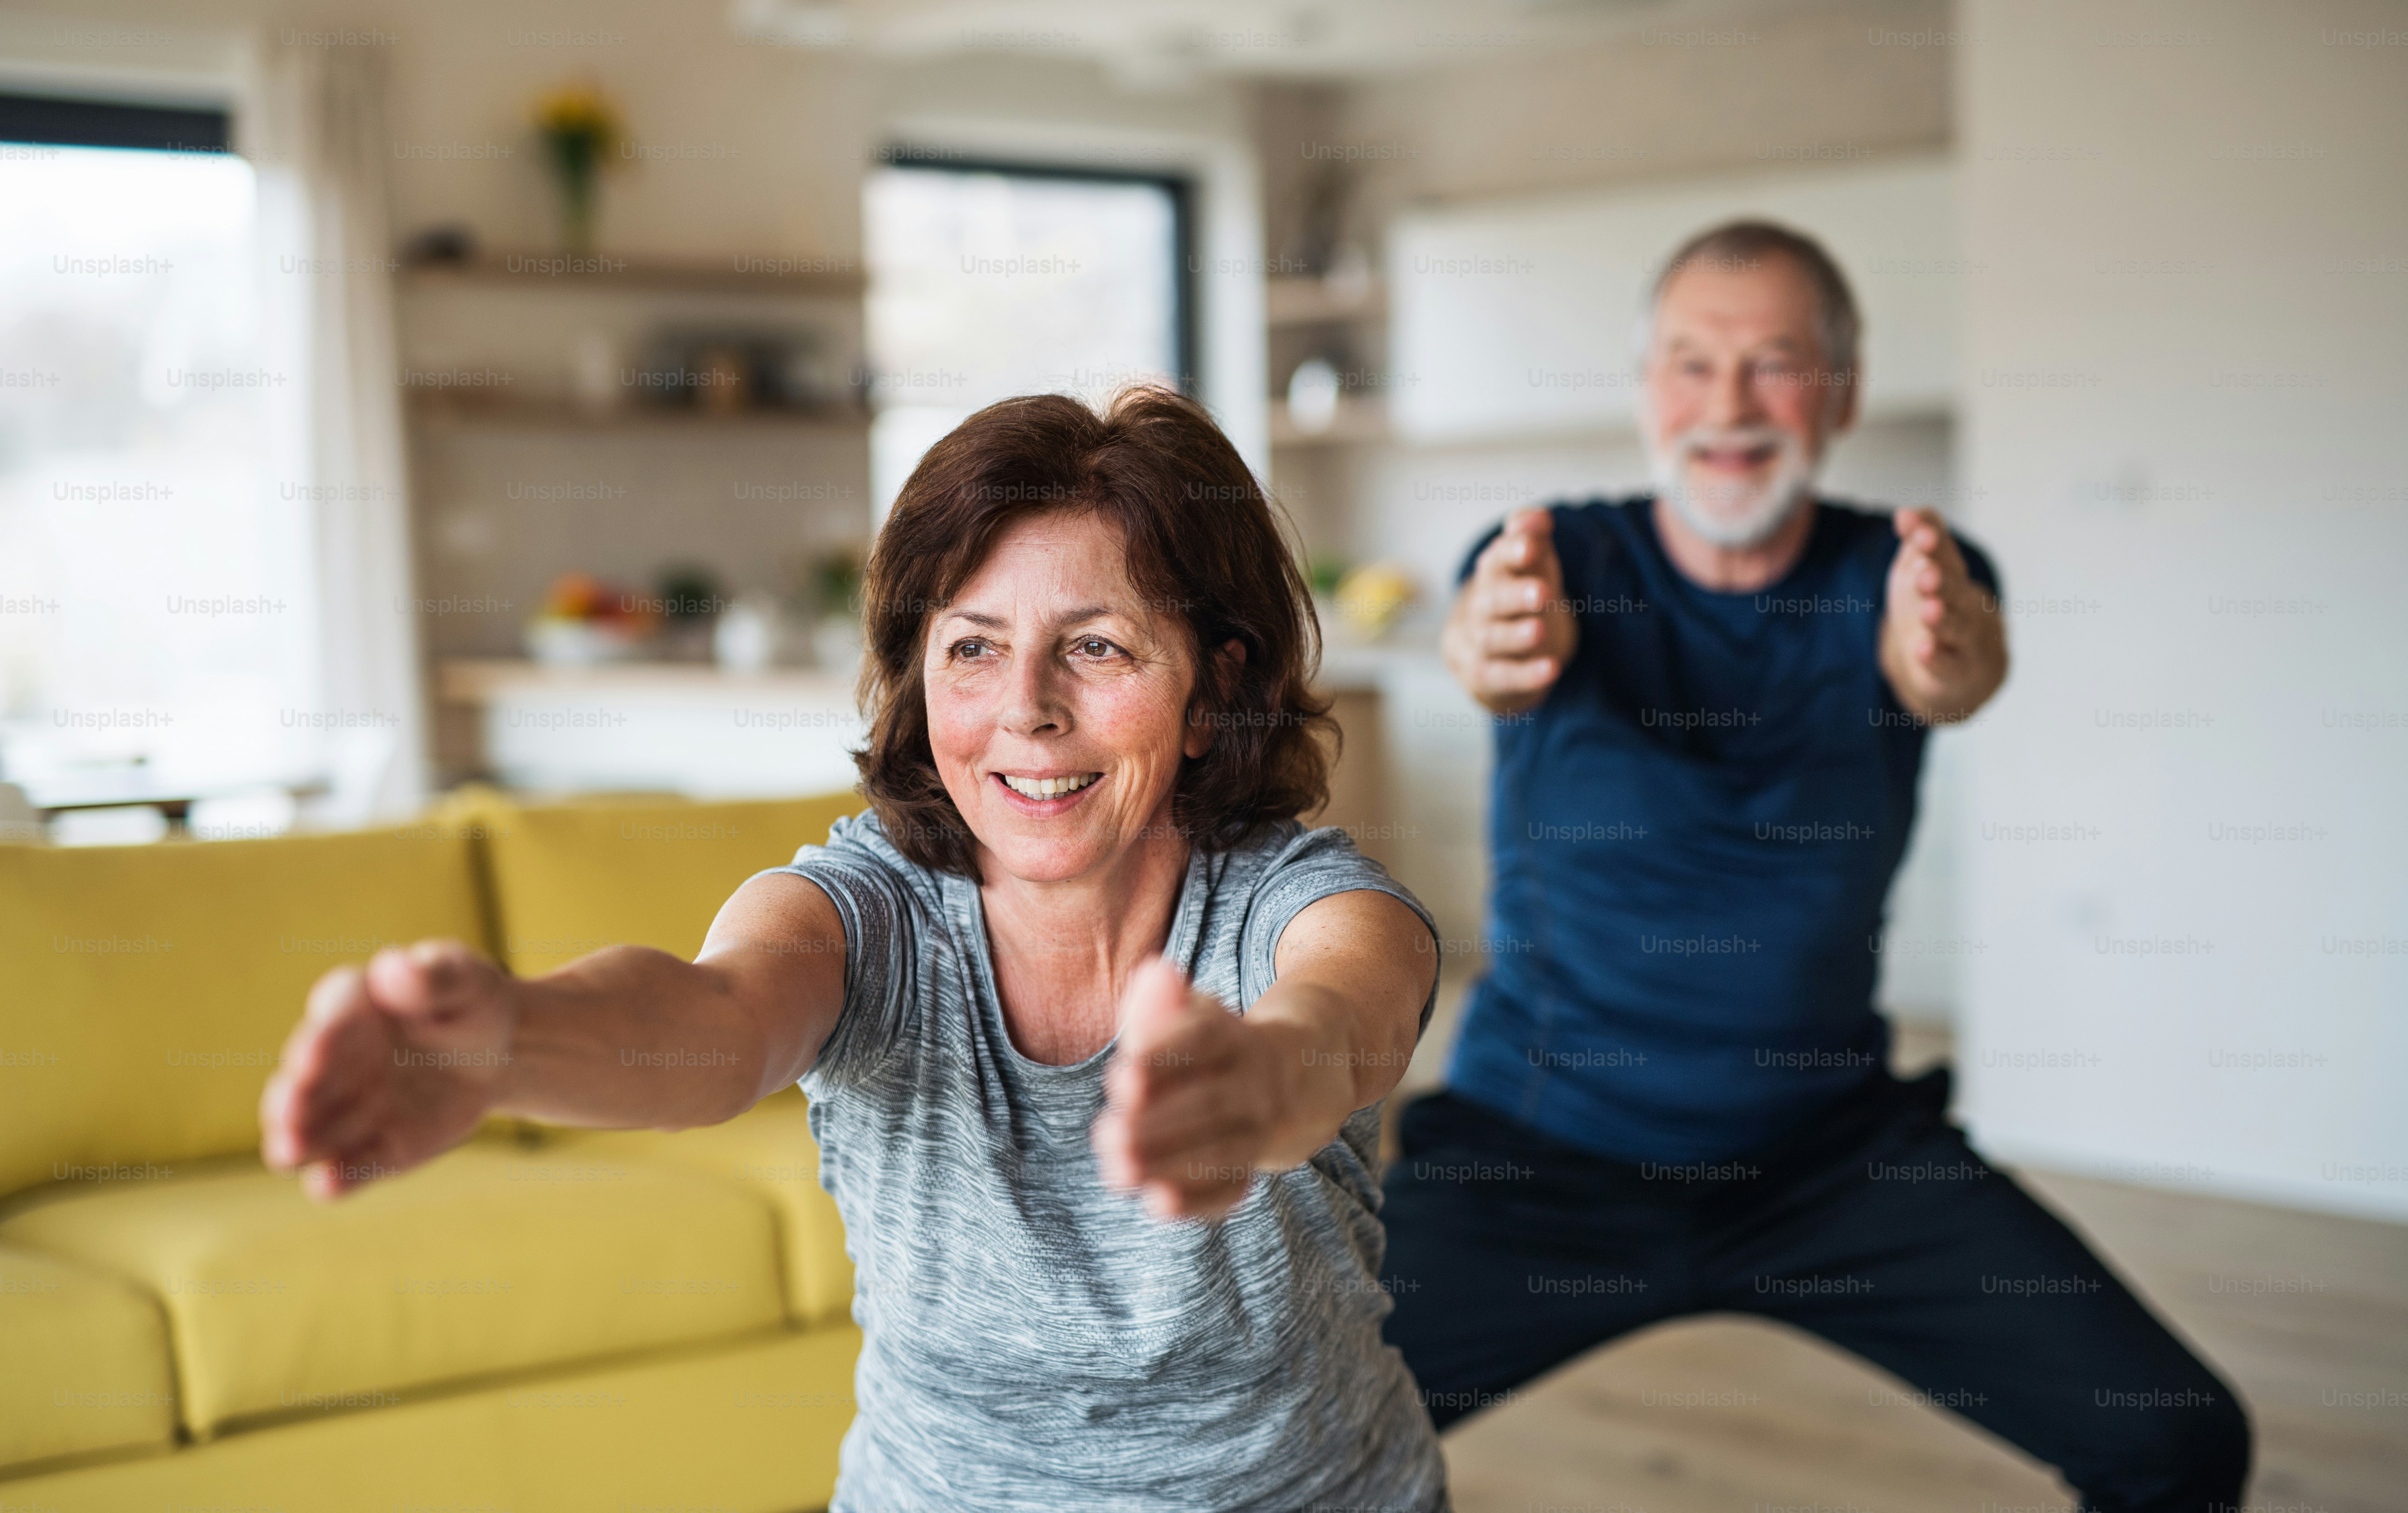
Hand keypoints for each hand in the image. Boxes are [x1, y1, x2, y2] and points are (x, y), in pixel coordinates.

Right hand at [259, 941, 517, 1200]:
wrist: (497, 1054)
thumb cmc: (469, 1004)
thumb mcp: (464, 981)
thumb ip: (434, 973)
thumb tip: (394, 967)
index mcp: (352, 1006)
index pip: (331, 1017)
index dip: (321, 1036)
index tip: (314, 1055)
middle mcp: (333, 1060)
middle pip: (302, 1080)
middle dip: (290, 1098)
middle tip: (287, 1114)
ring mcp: (345, 1108)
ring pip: (309, 1129)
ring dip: (297, 1141)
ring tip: (290, 1153)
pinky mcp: (372, 1148)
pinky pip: (349, 1167)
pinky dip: (337, 1178)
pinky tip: (329, 1187)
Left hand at [1092, 958, 1294, 1221]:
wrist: (1291, 1081)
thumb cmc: (1211, 1047)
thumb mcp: (1193, 1015)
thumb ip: (1163, 1001)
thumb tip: (1155, 970)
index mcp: (1236, 1038)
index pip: (1203, 1043)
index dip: (1163, 1059)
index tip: (1119, 1077)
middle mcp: (1255, 1086)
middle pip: (1210, 1103)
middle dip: (1157, 1123)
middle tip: (1106, 1136)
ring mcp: (1257, 1132)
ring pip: (1221, 1151)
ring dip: (1169, 1163)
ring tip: (1117, 1172)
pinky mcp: (1250, 1171)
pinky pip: (1231, 1189)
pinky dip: (1198, 1200)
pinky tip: (1158, 1203)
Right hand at [1442, 508, 1577, 715]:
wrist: (1487, 649)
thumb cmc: (1516, 597)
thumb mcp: (1530, 565)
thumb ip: (1534, 538)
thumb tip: (1538, 517)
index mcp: (1492, 574)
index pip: (1498, 559)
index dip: (1513, 552)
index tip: (1531, 546)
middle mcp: (1479, 606)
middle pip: (1492, 600)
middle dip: (1515, 596)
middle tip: (1541, 592)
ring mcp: (1477, 643)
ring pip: (1492, 639)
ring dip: (1515, 635)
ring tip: (1538, 631)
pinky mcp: (1484, 676)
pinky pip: (1502, 676)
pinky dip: (1524, 675)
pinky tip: (1550, 670)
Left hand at [1880, 507, 2007, 721]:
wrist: (1966, 668)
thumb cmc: (1939, 607)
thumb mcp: (1922, 570)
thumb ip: (1919, 539)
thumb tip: (1904, 513)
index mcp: (1951, 576)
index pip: (1943, 554)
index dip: (1930, 540)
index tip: (1911, 526)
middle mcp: (1962, 604)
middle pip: (1954, 589)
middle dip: (1940, 579)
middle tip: (1925, 573)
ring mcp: (1963, 639)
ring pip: (1956, 627)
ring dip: (1942, 618)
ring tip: (1929, 609)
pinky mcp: (1957, 671)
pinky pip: (1948, 666)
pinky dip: (1937, 659)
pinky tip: (1923, 651)